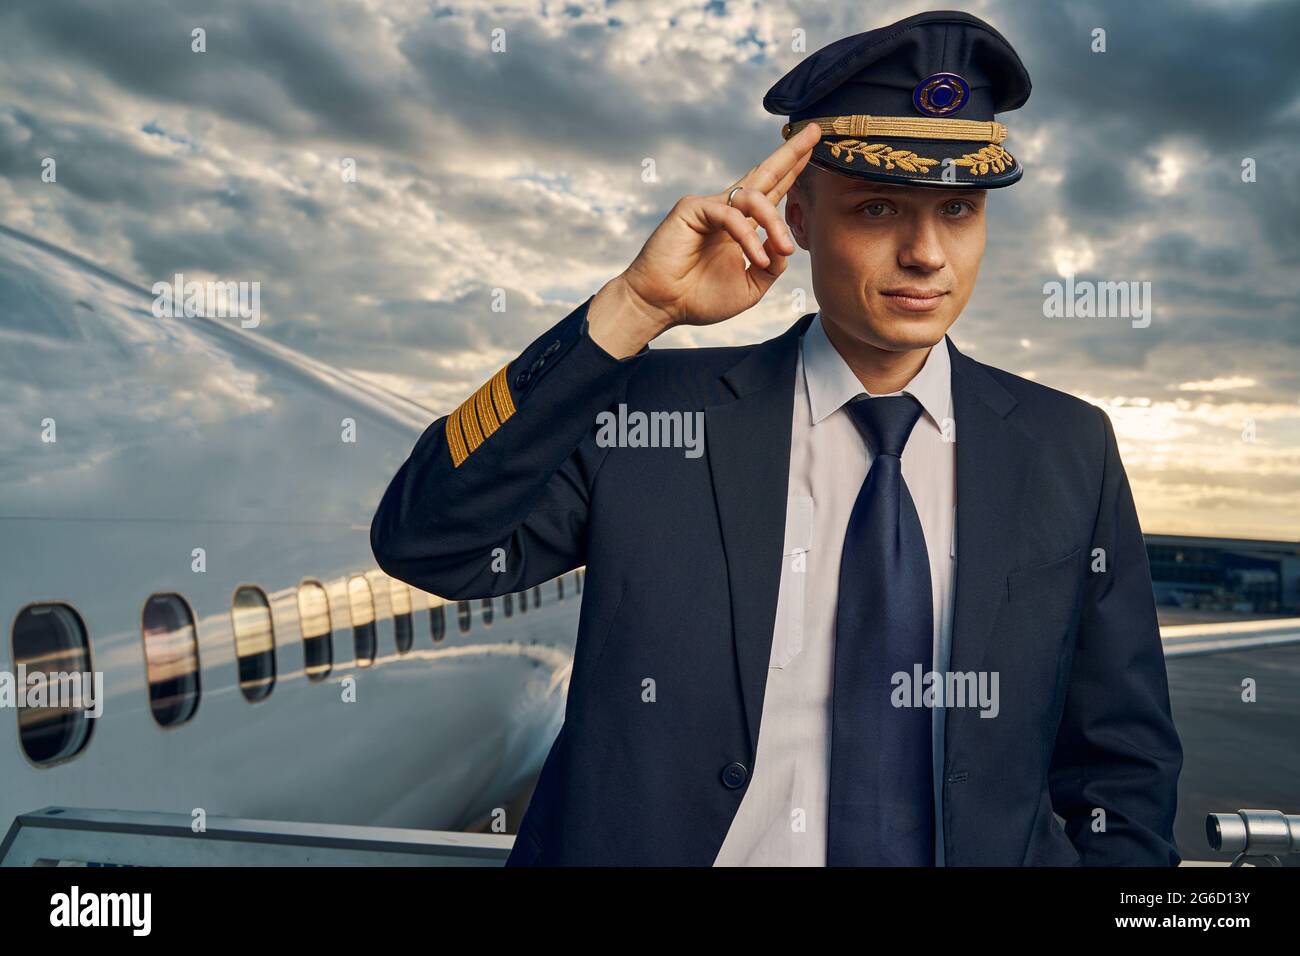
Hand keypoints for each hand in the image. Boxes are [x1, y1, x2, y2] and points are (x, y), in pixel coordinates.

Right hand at [588, 123, 820, 356]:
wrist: (662, 306)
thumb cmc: (698, 298)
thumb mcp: (750, 287)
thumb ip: (772, 267)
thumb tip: (785, 245)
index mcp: (740, 227)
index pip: (771, 193)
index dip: (792, 172)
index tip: (813, 149)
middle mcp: (727, 211)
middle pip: (764, 174)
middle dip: (791, 153)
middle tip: (815, 130)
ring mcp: (710, 207)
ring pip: (754, 197)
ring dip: (776, 221)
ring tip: (784, 248)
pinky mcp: (692, 208)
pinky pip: (732, 216)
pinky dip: (748, 238)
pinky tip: (757, 258)